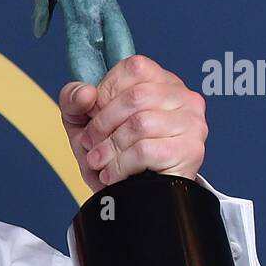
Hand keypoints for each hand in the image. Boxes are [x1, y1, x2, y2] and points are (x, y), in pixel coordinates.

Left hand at [59, 54, 207, 192]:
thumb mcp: (82, 123)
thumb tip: (86, 92)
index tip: (94, 115)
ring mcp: (191, 123)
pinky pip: (146, 150)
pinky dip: (120, 165)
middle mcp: (183, 97)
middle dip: (102, 124)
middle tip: (92, 143)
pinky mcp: (190, 150)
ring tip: (100, 162)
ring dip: (109, 148)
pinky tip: (113, 174)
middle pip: (135, 96)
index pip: (133, 68)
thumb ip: (73, 100)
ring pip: (141, 124)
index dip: (105, 92)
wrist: (127, 197)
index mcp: (160, 81)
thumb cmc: (110, 154)